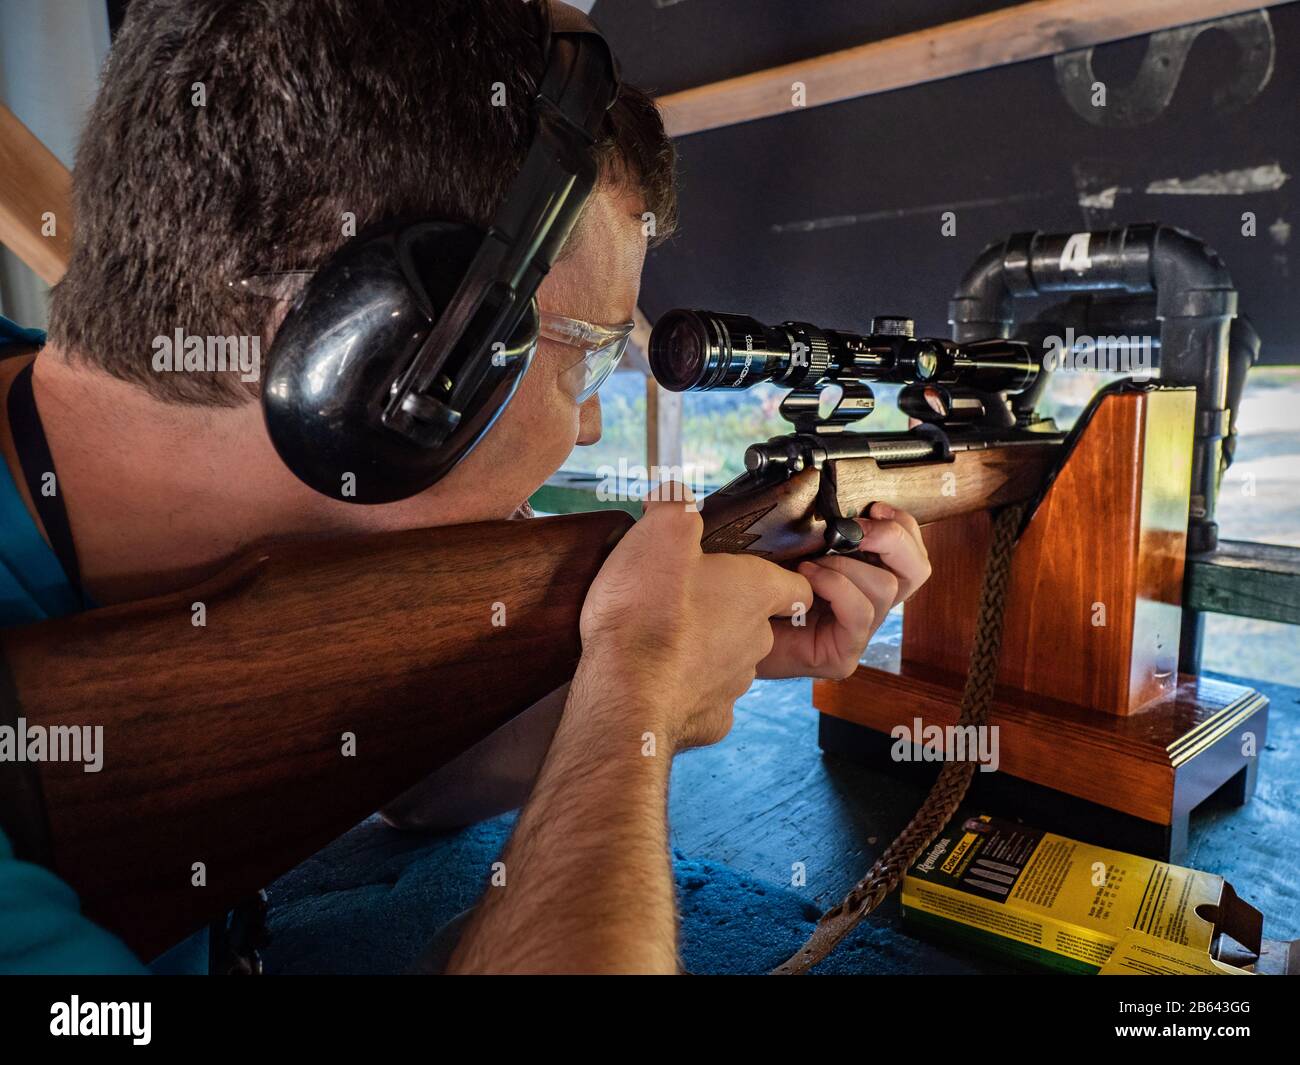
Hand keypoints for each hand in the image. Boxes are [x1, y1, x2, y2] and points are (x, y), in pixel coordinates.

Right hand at [575, 482, 812, 752]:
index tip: (751, 573)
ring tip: (663, 637)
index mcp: (755, 592)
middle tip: (686, 600)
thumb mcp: (658, 533)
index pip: (798, 586)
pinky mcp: (711, 718)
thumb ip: (674, 506)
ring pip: (730, 661)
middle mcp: (756, 639)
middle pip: (758, 622)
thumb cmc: (646, 611)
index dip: (780, 577)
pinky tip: (657, 676)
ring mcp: (736, 684)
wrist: (625, 691)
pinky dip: (686, 688)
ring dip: (706, 649)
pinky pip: (704, 699)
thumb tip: (675, 494)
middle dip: (729, 612)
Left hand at [756, 503, 930, 680]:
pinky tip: (804, 580)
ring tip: (809, 563)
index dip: (903, 526)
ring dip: (846, 564)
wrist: (723, 626)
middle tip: (855, 529)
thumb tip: (842, 494)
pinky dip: (834, 585)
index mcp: (863, 578)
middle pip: (917, 570)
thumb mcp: (795, 544)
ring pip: (885, 588)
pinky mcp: (841, 656)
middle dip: (891, 539)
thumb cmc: (754, 584)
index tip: (873, 508)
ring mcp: (857, 635)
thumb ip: (824, 528)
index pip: (911, 554)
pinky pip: (859, 612)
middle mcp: (868, 606)